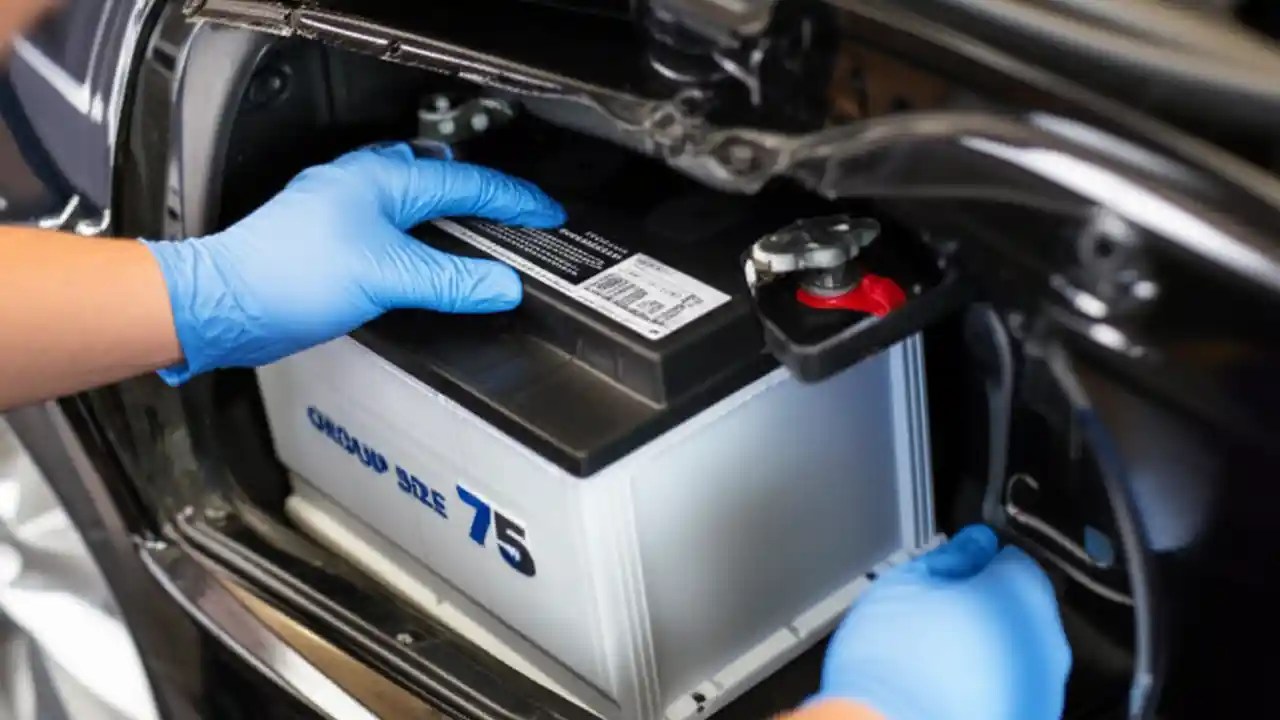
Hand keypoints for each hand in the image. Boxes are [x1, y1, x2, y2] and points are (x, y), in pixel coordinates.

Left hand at [143, 143, 564, 382]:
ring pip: (417, 202)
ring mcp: (345, 208)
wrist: (224, 303)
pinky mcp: (331, 237)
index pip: (468, 185)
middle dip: (487, 199)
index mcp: (383, 179)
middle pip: (443, 182)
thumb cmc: (287, 276)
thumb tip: (503, 284)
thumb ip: (451, 282)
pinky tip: (430, 260)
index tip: (546, 214)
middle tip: (523, 219)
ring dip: (455, 217)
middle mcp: (363, 184)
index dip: (514, 202)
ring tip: (487, 237)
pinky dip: (426, 239)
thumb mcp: (387, 279)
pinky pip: (396, 226)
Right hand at [813, 525, 1070, 719]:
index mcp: (1018, 596)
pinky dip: (991, 686)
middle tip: (940, 615)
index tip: (959, 570)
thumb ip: (950, 558)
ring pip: (1022, 653)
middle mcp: (1044, 643)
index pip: (1016, 561)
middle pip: (1024, 609)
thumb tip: (973, 546)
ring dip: (991, 649)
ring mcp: (1042, 689)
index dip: (983, 562)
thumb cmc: (894, 666)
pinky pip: (1016, 690)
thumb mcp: (906, 588)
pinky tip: (950, 689)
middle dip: (989, 608)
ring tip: (939, 658)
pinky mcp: (1032, 717)